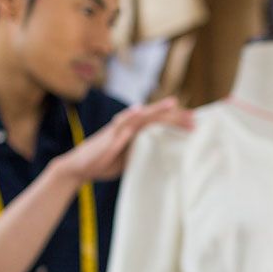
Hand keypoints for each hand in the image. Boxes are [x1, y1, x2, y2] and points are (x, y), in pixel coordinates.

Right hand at [53, 97, 192, 182]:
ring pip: (140, 116)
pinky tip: (138, 109)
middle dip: (174, 117)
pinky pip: (119, 123)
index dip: (176, 124)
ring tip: (172, 103)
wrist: (78, 168)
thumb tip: (163, 159)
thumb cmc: (104, 163)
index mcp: (136, 134)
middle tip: (194, 118)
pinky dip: (128, 115)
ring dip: (156, 110)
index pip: (159, 126)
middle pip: (155, 119)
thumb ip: (144, 154)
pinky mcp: (108, 136)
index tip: (194, 124)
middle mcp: (129, 128)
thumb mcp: (130, 160)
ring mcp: (118, 130)